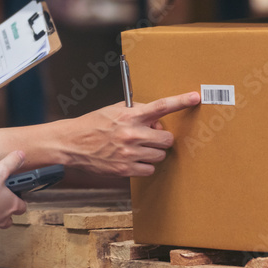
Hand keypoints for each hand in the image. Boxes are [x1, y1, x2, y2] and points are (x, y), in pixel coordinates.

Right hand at [62, 91, 200, 176]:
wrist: (72, 143)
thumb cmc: (92, 125)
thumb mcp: (114, 110)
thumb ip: (137, 112)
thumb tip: (156, 122)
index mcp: (130, 116)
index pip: (161, 106)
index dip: (180, 101)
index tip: (195, 97)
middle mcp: (132, 134)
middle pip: (167, 139)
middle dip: (162, 139)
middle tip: (151, 137)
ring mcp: (129, 153)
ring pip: (159, 155)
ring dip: (152, 152)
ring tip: (136, 148)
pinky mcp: (125, 169)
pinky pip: (149, 169)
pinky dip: (144, 166)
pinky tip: (132, 159)